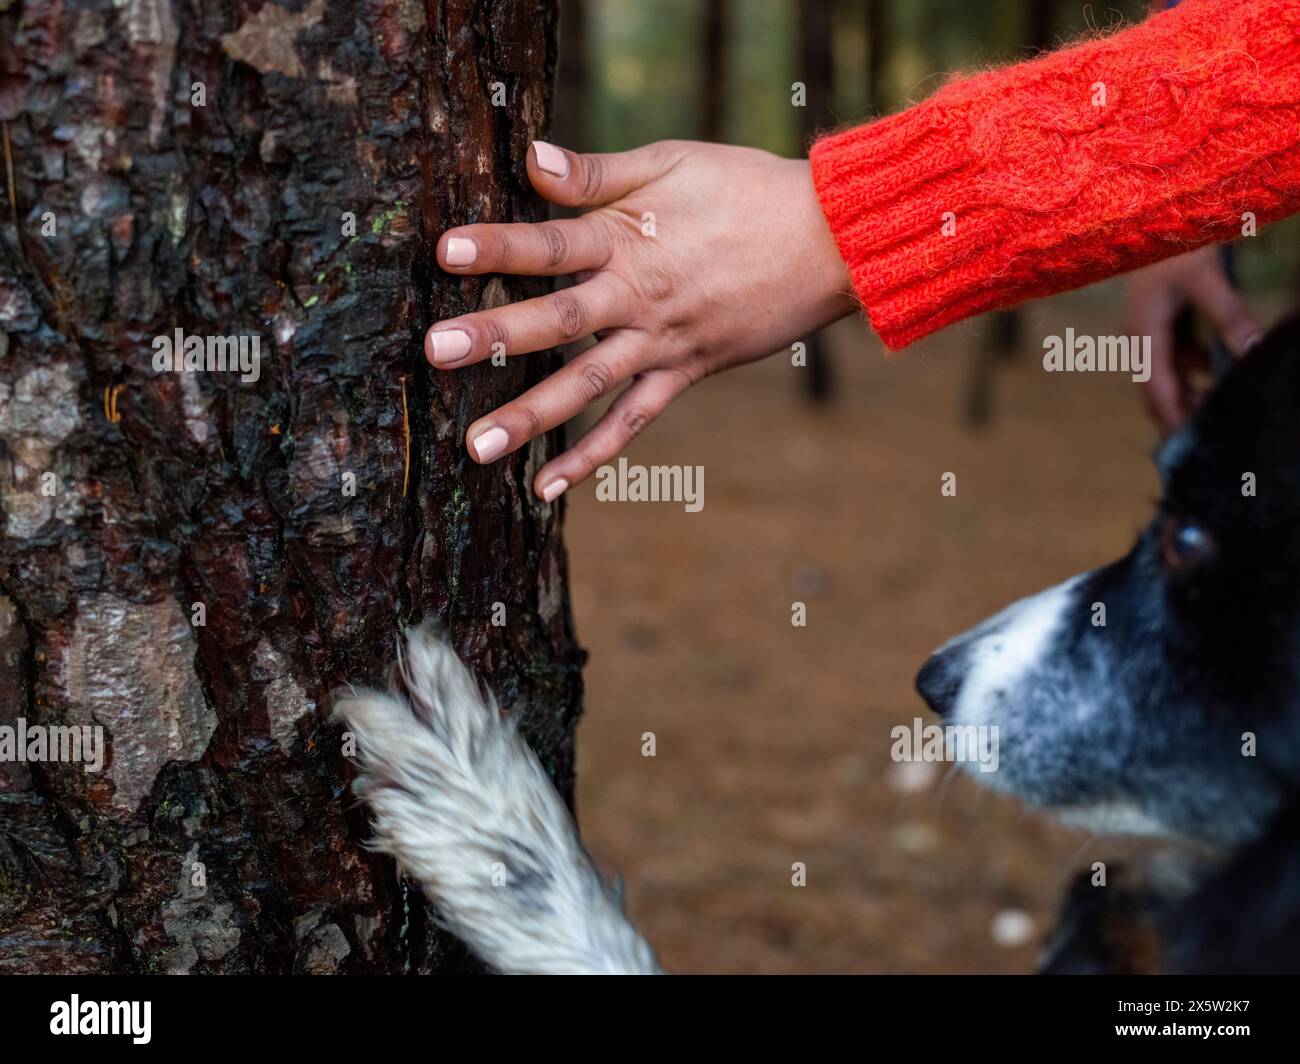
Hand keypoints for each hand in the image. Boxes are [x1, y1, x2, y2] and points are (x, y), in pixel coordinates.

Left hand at [426, 140, 855, 500]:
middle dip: (497, 335)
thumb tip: (528, 157)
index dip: (499, 245)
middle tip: (437, 352)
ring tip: (476, 448)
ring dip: (533, 416)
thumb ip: (597, 172)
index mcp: (631, 239)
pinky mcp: (687, 373)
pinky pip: (635, 421)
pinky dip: (595, 455)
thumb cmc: (747, 189)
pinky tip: (548, 487)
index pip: (553, 241)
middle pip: (561, 319)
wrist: (830, 240)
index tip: (444, 253)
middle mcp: (640, 297)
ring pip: (590, 383)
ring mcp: (664, 343)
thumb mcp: (673, 163)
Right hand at [1125, 245, 1261, 433]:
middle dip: (1177, 413)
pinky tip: (1215, 370)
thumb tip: (1251, 354)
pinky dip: (1192, 367)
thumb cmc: (1175, 241)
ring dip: (1187, 392)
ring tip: (1213, 411)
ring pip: (1165, 373)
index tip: (1188, 445)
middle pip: (1155, 389)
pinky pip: (1173, 353)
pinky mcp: (1157, 319)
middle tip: (1202, 439)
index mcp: (1144, 333)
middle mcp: (1138, 336)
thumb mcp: (1207, 278)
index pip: (1158, 390)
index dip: (1173, 420)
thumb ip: (1228, 316)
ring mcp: (1145, 328)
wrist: (1150, 211)